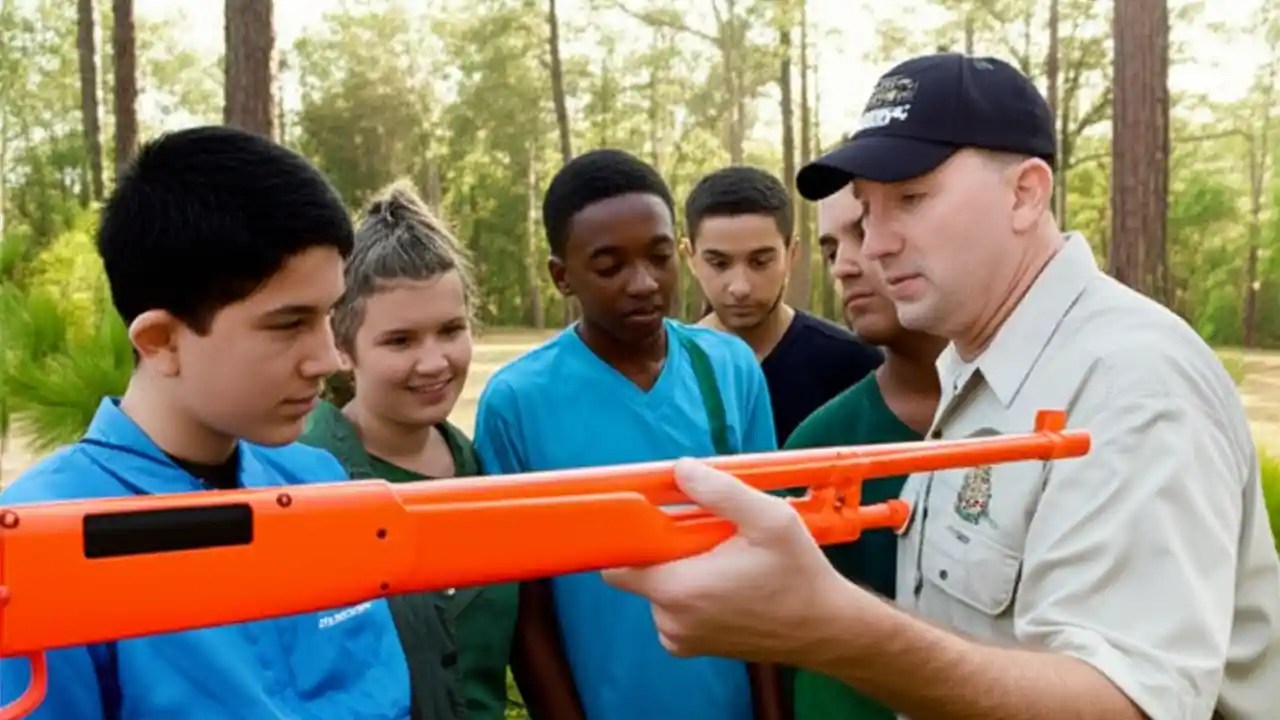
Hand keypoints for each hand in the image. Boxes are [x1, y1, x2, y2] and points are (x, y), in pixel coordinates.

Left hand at [602, 458, 862, 665]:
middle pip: (641, 568)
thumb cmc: (800, 576)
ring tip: (728, 561)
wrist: (825, 628)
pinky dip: (692, 590)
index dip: (631, 535)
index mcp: (680, 590)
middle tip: (710, 535)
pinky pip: (673, 606)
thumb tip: (681, 469)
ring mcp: (679, 638)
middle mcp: (671, 620)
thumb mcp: (770, 519)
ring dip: (683, 567)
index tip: (655, 518)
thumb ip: (720, 491)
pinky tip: (728, 582)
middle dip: (668, 546)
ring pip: (658, 585)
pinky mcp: (690, 645)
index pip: (618, 563)